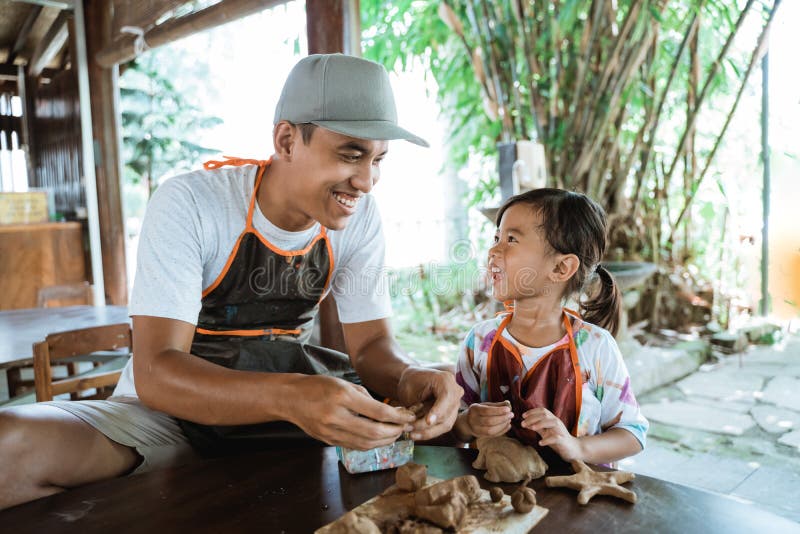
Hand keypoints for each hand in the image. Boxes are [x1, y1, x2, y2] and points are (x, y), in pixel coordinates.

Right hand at [287, 375, 415, 449]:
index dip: (397, 417)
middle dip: (394, 432)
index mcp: (342, 396)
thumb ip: (366, 397)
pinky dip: (370, 444)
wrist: (291, 398)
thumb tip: (388, 412)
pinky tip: (379, 439)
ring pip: (365, 443)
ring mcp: (330, 431)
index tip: (409, 417)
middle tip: (404, 428)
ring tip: (395, 434)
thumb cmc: (319, 386)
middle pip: (373, 432)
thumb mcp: (344, 383)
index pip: (377, 412)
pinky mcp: (327, 441)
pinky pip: (354, 446)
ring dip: (384, 441)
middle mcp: (336, 416)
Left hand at [396, 366, 462, 440]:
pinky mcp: (451, 414)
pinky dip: (429, 432)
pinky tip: (416, 434)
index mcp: (445, 380)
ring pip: (446, 424)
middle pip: (447, 414)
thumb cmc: (408, 382)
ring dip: (427, 431)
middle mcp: (455, 391)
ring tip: (411, 433)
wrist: (412, 382)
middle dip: (427, 425)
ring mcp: (455, 403)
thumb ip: (415, 404)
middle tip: (410, 429)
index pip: (446, 397)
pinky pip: (443, 426)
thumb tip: (416, 422)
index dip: (438, 411)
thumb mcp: (408, 389)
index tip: (428, 422)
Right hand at [458, 401, 513, 439]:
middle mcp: (473, 420)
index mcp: (474, 409)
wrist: (468, 421)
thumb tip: (508, 403)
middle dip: (502, 418)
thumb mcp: (485, 405)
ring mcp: (476, 430)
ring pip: (491, 430)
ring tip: (509, 420)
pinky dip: (502, 431)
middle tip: (511, 415)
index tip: (508, 409)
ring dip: (503, 426)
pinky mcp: (480, 436)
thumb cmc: (479, 411)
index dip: (498, 411)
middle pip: (489, 422)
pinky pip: (492, 435)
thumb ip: (496, 405)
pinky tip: (508, 425)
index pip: (486, 411)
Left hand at [522, 407, 583, 460]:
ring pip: (552, 422)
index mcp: (552, 419)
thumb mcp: (546, 432)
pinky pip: (556, 438)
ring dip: (540, 424)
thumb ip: (537, 427)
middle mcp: (557, 422)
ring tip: (531, 428)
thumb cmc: (557, 440)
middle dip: (533, 418)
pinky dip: (547, 439)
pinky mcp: (563, 440)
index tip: (523, 416)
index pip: (543, 411)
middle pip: (545, 415)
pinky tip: (540, 443)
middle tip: (523, 423)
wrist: (572, 449)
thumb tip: (525, 423)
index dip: (532, 411)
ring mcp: (561, 431)